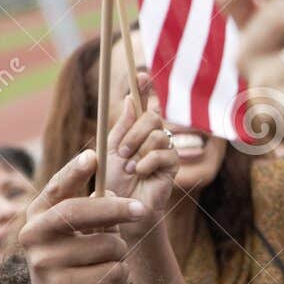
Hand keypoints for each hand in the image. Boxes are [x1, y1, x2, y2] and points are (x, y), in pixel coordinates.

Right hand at [19, 149, 145, 283]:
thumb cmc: (75, 260)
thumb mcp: (76, 233)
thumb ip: (91, 211)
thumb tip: (113, 192)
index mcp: (37, 216)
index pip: (55, 189)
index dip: (74, 171)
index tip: (94, 156)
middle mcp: (34, 236)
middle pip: (79, 212)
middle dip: (116, 209)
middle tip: (141, 210)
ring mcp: (45, 263)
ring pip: (108, 245)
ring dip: (120, 252)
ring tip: (107, 260)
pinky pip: (113, 272)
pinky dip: (120, 274)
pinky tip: (105, 280)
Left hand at [104, 78, 177, 239]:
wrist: (121, 209)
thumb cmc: (113, 181)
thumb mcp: (110, 149)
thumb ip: (121, 126)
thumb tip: (128, 99)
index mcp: (135, 130)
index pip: (142, 104)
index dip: (143, 88)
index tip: (140, 74)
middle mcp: (152, 137)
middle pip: (152, 117)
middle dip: (133, 133)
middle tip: (121, 152)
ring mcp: (165, 150)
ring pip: (158, 134)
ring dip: (138, 150)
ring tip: (128, 167)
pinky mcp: (173, 166)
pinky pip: (165, 153)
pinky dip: (148, 162)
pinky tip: (139, 173)